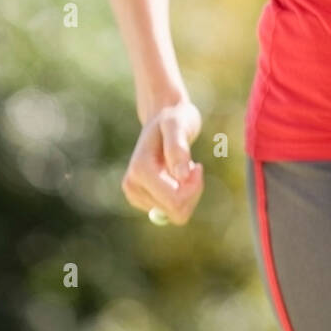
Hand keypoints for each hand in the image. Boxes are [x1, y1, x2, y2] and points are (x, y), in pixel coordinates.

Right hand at [121, 100, 203, 225]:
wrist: (163, 116)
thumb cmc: (174, 118)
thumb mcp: (178, 125)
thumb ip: (177, 148)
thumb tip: (181, 177)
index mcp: (140, 170)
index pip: (174, 201)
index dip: (194, 188)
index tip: (198, 166)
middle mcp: (132, 186)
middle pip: (176, 212)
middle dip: (191, 192)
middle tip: (194, 167)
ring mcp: (135, 194)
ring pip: (175, 213)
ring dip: (187, 192)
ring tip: (184, 167)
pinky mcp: (141, 199)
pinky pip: (171, 210)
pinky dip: (181, 194)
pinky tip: (177, 174)